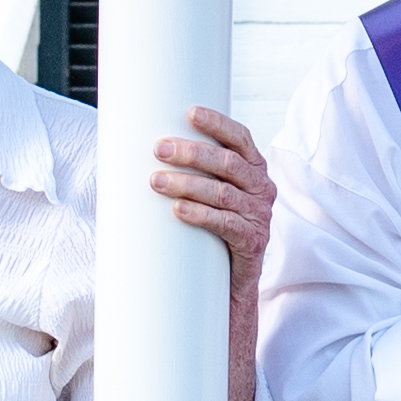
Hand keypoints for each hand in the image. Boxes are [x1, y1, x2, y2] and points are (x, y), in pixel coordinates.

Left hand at [155, 107, 276, 400]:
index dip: (218, 123)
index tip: (189, 112)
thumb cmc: (209, 233)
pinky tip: (177, 210)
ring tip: (155, 181)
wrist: (228, 287)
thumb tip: (138, 147)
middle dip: (192, 153)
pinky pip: (226, 225)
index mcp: (253, 170)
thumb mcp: (206, 196)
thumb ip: (191, 173)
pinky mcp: (253, 244)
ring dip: (187, 183)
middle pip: (228, 163)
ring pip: (223, 192)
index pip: (240, 138)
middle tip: (158, 149)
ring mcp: (260, 217)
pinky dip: (200, 215)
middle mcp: (262, 190)